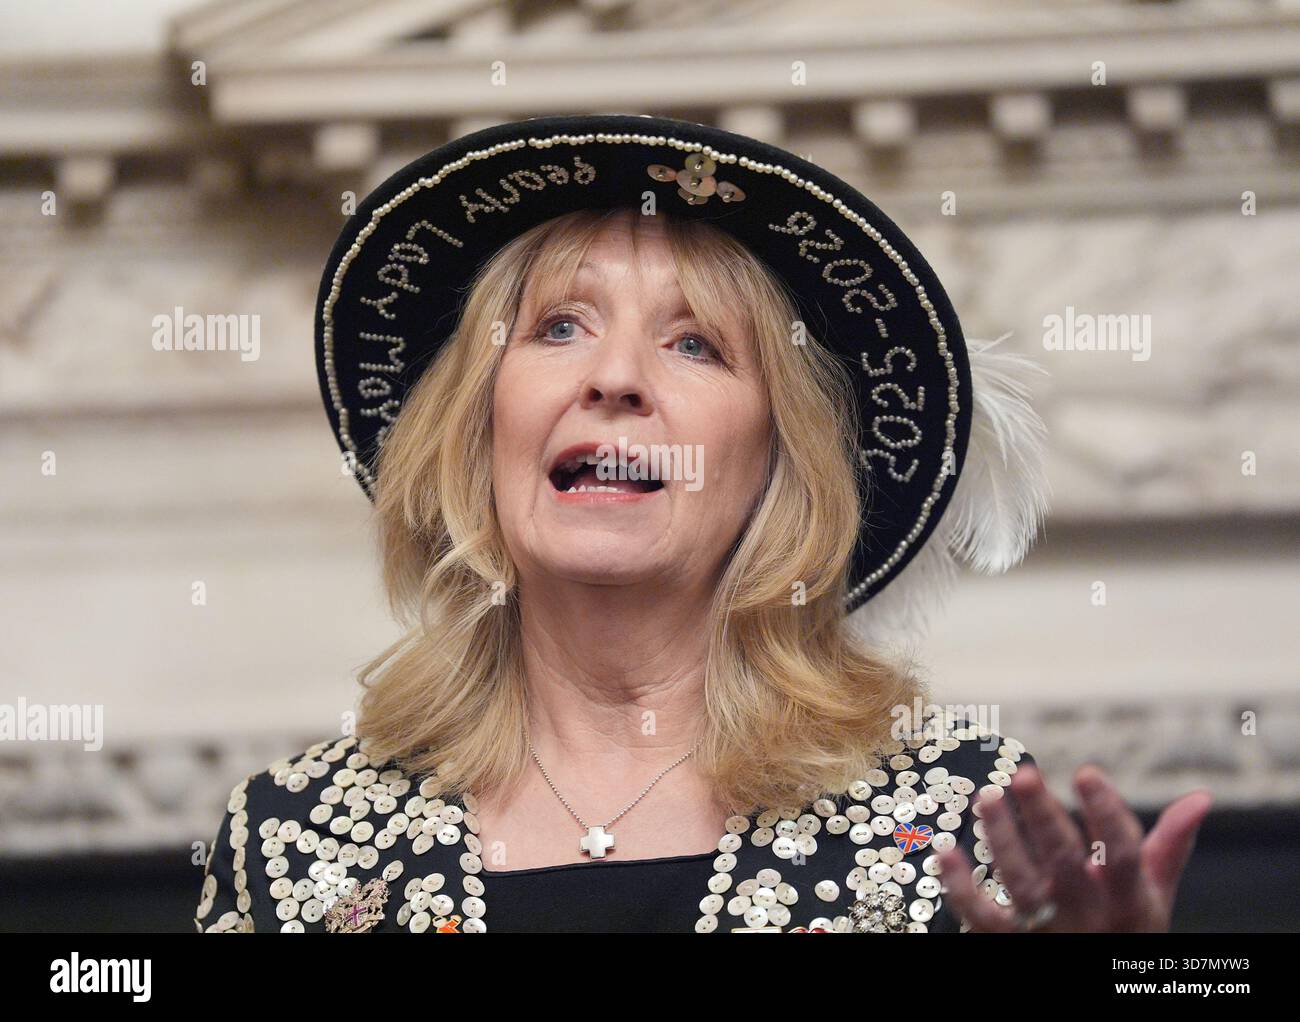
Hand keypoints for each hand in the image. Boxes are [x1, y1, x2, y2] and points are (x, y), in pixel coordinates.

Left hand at [936, 762, 1212, 931]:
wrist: (1104, 988)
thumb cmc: (1124, 928)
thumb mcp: (1154, 894)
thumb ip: (1171, 844)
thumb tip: (1201, 798)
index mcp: (1128, 900)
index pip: (1124, 855)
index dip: (1107, 814)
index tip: (1087, 772)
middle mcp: (1087, 915)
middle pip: (1066, 863)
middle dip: (1045, 817)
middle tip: (1025, 775)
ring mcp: (1047, 929)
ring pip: (1021, 884)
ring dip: (1002, 839)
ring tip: (987, 798)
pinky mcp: (1012, 940)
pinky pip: (982, 916)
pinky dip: (960, 888)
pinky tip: (945, 853)